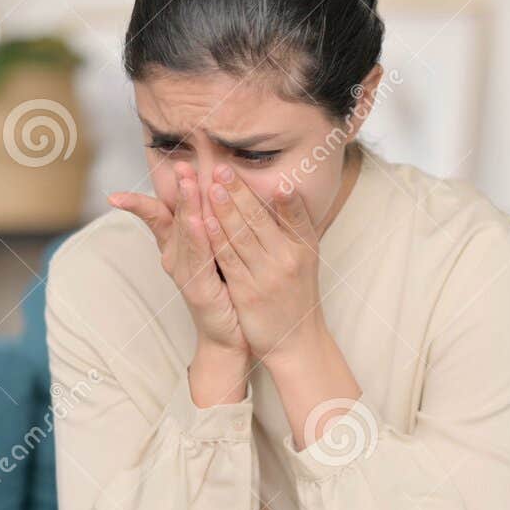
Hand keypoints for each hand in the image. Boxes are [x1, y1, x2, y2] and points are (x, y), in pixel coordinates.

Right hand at [108, 164, 249, 358]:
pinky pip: (198, 258)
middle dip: (179, 190)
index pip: (164, 214)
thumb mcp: (220, 257)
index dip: (158, 191)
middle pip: (175, 217)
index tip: (159, 168)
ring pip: (185, 233)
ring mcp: (185, 273)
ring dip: (187, 206)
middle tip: (181, 164)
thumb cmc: (228, 295)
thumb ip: (215, 229)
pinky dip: (197, 238)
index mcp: (182, 248)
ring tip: (189, 182)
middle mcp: (177, 258)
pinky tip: (198, 220)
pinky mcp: (197, 288)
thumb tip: (223, 194)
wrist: (232, 338)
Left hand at [202, 163, 325, 364]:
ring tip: (211, 185)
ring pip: (242, 236)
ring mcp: (267, 276)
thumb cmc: (298, 296)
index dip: (283, 196)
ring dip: (225, 209)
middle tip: (222, 168)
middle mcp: (288, 259)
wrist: (297, 340)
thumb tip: (282, 191)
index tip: (271, 176)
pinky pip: (228, 260)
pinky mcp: (248, 292)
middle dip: (240, 192)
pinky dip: (216, 238)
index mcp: (305, 248)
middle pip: (261, 220)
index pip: (295, 215)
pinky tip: (205, 221)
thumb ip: (293, 228)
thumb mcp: (304, 260)